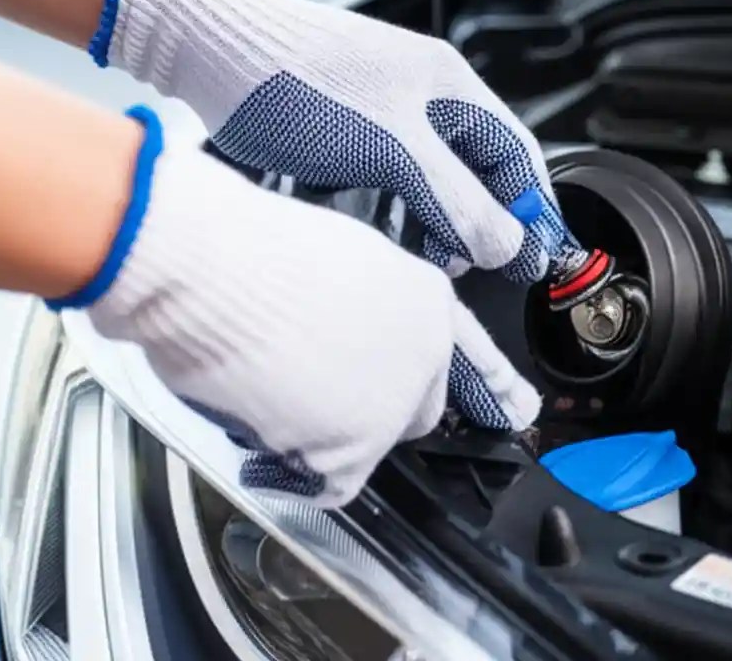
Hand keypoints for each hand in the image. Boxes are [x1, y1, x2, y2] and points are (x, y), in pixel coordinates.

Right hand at [88, 127, 538, 506]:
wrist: (216, 265)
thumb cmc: (247, 250)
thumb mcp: (337, 262)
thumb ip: (368, 308)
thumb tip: (350, 340)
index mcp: (427, 299)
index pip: (472, 357)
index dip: (488, 386)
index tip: (514, 410)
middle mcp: (427, 352)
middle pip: (416, 412)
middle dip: (370, 413)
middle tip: (313, 394)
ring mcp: (396, 401)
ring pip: (364, 447)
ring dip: (317, 433)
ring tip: (268, 383)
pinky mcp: (358, 443)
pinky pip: (329, 482)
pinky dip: (294, 466)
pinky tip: (267, 417)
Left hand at [94, 0, 578, 283]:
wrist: (207, 49)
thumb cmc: (294, 78)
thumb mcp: (392, 150)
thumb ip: (456, 199)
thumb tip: (506, 243)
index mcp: (450, 88)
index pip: (517, 155)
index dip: (534, 210)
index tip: (538, 258)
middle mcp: (422, 99)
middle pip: (478, 172)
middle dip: (485, 224)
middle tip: (480, 266)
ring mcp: (382, 116)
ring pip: (434, 182)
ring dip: (441, 224)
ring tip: (437, 260)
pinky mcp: (343, 135)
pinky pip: (392, 183)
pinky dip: (398, 215)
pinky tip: (387, 237)